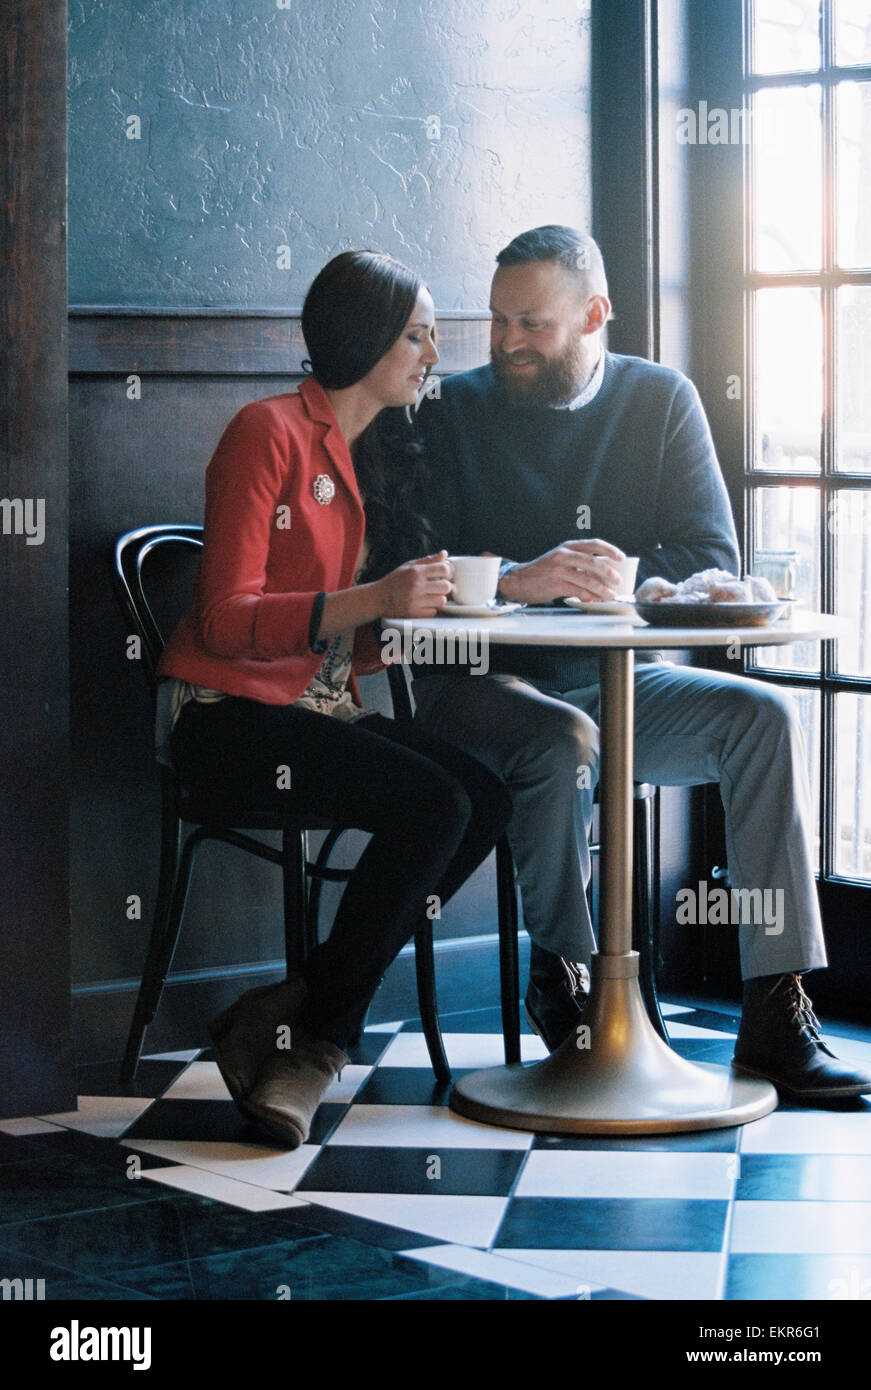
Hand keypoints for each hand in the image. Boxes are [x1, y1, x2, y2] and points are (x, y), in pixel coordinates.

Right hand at [373, 550, 452, 617]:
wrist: (377, 598)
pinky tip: (423, 605)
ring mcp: (415, 600)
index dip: (447, 572)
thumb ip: (427, 561)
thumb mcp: (408, 566)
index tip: (443, 575)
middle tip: (437, 588)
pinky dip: (430, 609)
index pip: (444, 569)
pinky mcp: (414, 613)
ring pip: (442, 601)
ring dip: (438, 599)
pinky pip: (433, 612)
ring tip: (430, 597)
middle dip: (444, 587)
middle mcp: (416, 585)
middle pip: (446, 587)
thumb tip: (444, 554)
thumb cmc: (394, 580)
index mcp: (416, 571)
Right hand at [499, 540, 624, 603]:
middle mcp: (564, 555)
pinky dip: (588, 596)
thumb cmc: (542, 572)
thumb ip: (578, 563)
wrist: (518, 580)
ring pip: (587, 579)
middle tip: (618, 581)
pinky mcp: (555, 584)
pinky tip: (594, 600)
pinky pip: (577, 591)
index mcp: (568, 546)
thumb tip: (602, 574)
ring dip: (601, 589)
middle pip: (593, 562)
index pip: (594, 544)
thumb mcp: (560, 559)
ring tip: (610, 595)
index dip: (610, 550)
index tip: (621, 558)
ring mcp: (559, 569)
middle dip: (609, 573)